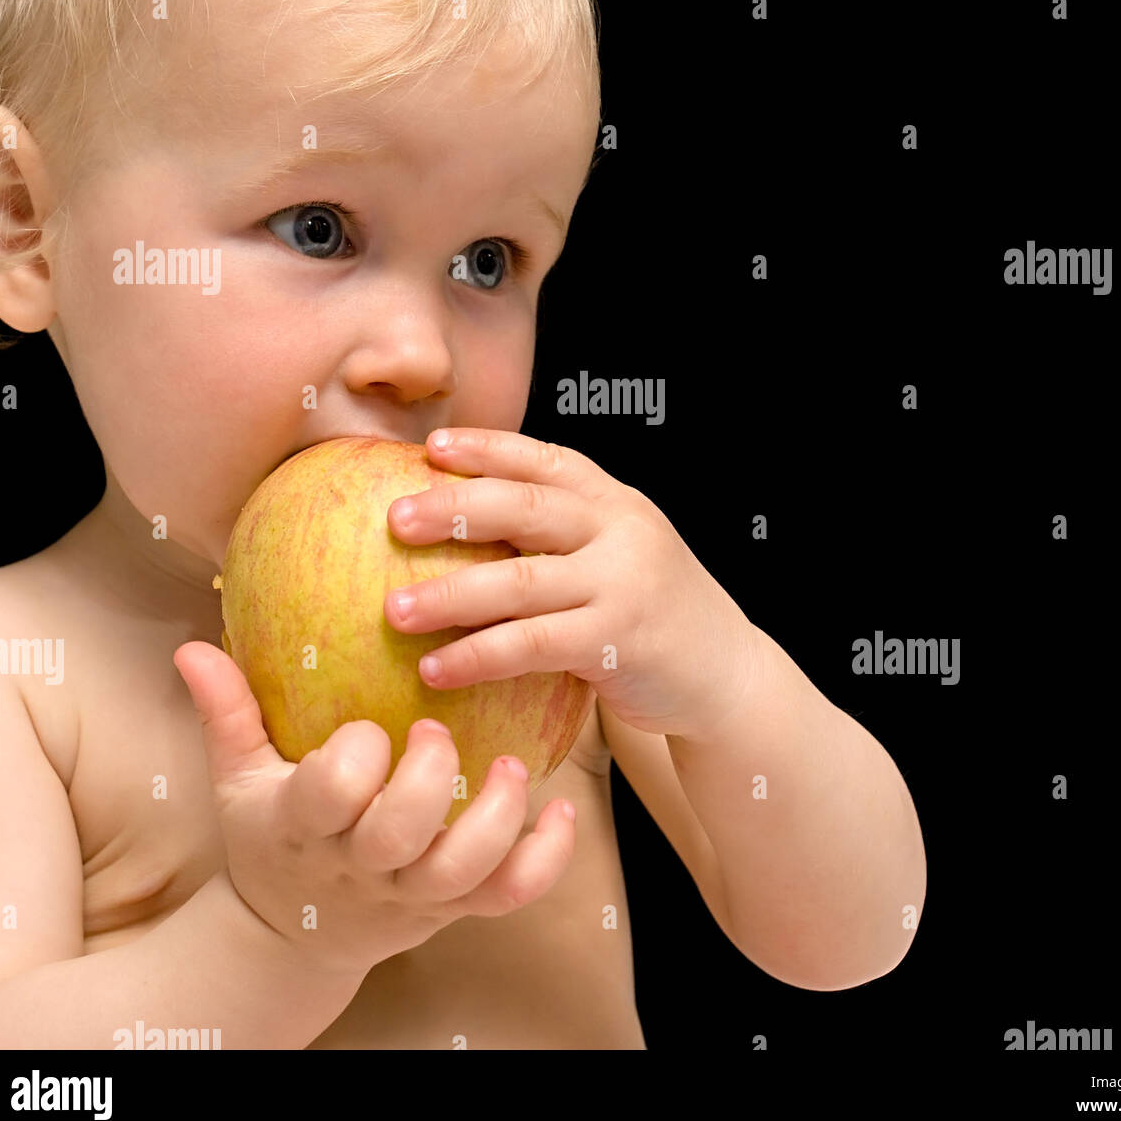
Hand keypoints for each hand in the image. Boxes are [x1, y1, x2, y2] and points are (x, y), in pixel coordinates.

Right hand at [172, 640, 576, 979]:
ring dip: (496, 818)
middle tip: (437, 732)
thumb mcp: (237, 780)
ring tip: (509, 766)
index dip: (353, 757)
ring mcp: (412, 893)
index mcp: (304, 825)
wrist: (295, 938)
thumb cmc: (271, 838)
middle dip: (427, 780)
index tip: (366, 725)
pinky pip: (508, 896)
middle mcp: (361, 865)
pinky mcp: (454, 910)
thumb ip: (226, 713)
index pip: (329, 793)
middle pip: (400, 834)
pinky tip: (561, 809)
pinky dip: (545, 860)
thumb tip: (192, 647)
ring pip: (462, 870)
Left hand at [385, 429, 756, 741]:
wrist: (727, 673)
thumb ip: (563, 535)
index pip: (544, 460)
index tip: (431, 447)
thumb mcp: (619, 552)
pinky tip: (434, 670)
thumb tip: (462, 525)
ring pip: (521, 581)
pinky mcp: (617, 641)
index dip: (488, 448)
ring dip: (450, 595)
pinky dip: (478, 656)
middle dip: (454, 509)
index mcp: (614, 501)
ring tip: (393, 609)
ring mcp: (622, 584)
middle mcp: (620, 530)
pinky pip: (533, 644)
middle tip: (394, 519)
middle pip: (526, 508)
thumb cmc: (650, 612)